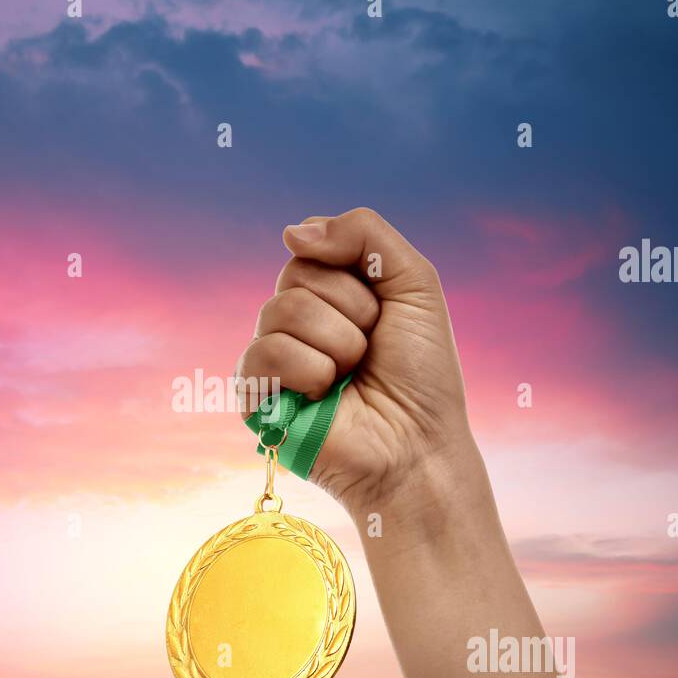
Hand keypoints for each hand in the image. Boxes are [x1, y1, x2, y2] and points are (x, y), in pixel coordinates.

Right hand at [236, 207, 476, 513]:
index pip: (312, 248)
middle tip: (370, 352)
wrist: (418, 445)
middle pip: (297, 275)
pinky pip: (262, 353)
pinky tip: (324, 397)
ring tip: (351, 377)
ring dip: (337, 344)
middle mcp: (295, 322)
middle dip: (351, 311)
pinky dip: (308, 371)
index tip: (383, 314)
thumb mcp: (414, 282)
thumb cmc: (422, 375)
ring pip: (282, 311)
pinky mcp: (255, 396)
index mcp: (328, 295)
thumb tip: (291, 231)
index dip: (356, 278)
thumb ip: (364, 233)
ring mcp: (273, 358)